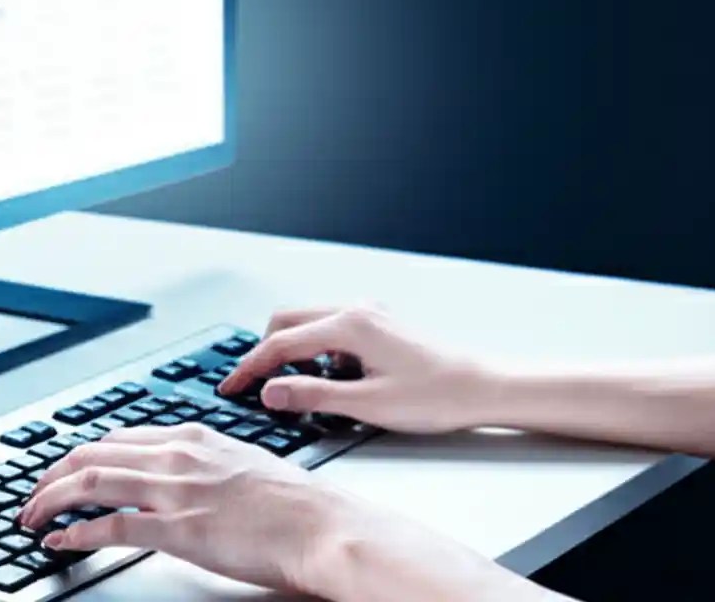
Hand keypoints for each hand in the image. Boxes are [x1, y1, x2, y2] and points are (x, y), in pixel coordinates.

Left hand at [16, 424, 563, 601]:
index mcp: (197, 437)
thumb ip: (210, 468)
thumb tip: (189, 482)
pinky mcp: (178, 528)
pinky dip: (75, 533)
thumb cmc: (300, 506)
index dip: (85, 452)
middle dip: (54, 473)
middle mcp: (179, 455)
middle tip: (35, 492)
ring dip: (50, 500)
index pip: (122, 436)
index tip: (66, 467)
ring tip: (30, 516)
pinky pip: (109, 526)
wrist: (328, 527)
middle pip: (94, 452)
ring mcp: (176, 490)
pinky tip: (59, 542)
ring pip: (90, 482)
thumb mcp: (248, 467)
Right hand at [219, 307, 488, 433]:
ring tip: (300, 390)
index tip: (231, 387)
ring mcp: (368, 314)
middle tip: (254, 386)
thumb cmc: (438, 394)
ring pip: (308, 324)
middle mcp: (355, 310)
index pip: (280, 344)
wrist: (484, 388)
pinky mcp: (378, 325)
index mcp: (349, 325)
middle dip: (266, 354)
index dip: (250, 369)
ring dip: (294, 353)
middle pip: (287, 323)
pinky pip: (331, 330)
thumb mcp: (368, 404)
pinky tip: (335, 382)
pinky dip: (319, 353)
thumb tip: (271, 392)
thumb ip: (312, 396)